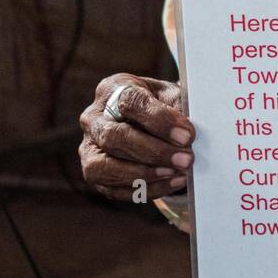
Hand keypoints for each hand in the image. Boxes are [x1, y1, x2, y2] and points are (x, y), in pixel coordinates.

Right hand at [79, 74, 194, 211]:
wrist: (153, 124)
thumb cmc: (162, 105)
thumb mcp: (172, 96)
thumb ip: (179, 109)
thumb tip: (187, 136)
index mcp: (112, 89)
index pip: (129, 102)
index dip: (160, 120)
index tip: (188, 135)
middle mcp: (93, 118)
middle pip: (114, 137)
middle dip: (154, 151)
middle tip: (186, 159)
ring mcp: (89, 148)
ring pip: (105, 167)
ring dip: (146, 174)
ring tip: (178, 172)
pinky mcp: (95, 174)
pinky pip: (114, 189)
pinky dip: (146, 188)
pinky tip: (171, 182)